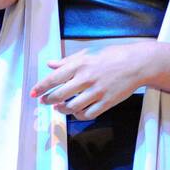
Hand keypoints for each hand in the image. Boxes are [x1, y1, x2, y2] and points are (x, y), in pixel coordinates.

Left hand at [29, 43, 151, 119]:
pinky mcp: (107, 102)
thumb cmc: (112, 56)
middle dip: (48, 100)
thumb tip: (50, 64)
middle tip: (44, 101)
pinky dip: (78, 115)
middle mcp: (86, 79)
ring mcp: (97, 92)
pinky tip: (76, 112)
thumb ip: (68, 61)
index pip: (54, 78)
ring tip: (58, 107)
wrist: (136, 64)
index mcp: (80, 65)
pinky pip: (88, 114)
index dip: (41, 87)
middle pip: (60, 94)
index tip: (33, 93)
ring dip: (62, 109)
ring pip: (72, 107)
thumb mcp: (88, 53)